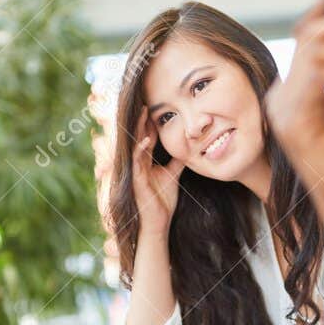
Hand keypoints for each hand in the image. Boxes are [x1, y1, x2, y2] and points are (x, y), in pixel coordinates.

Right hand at [131, 116, 183, 237]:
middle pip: (139, 136)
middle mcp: (138, 163)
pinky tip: (146, 139)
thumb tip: (187, 148)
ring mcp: (135, 170)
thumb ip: (177, 161)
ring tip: (144, 112)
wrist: (158, 222)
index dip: (150, 123)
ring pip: (135, 145)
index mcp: (146, 161)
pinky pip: (136, 161)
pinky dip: (140, 149)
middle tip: (147, 102)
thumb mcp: (173, 175)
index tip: (155, 107)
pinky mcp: (136, 179)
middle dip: (142, 120)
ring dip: (139, 128)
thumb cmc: (162, 200)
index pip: (147, 137)